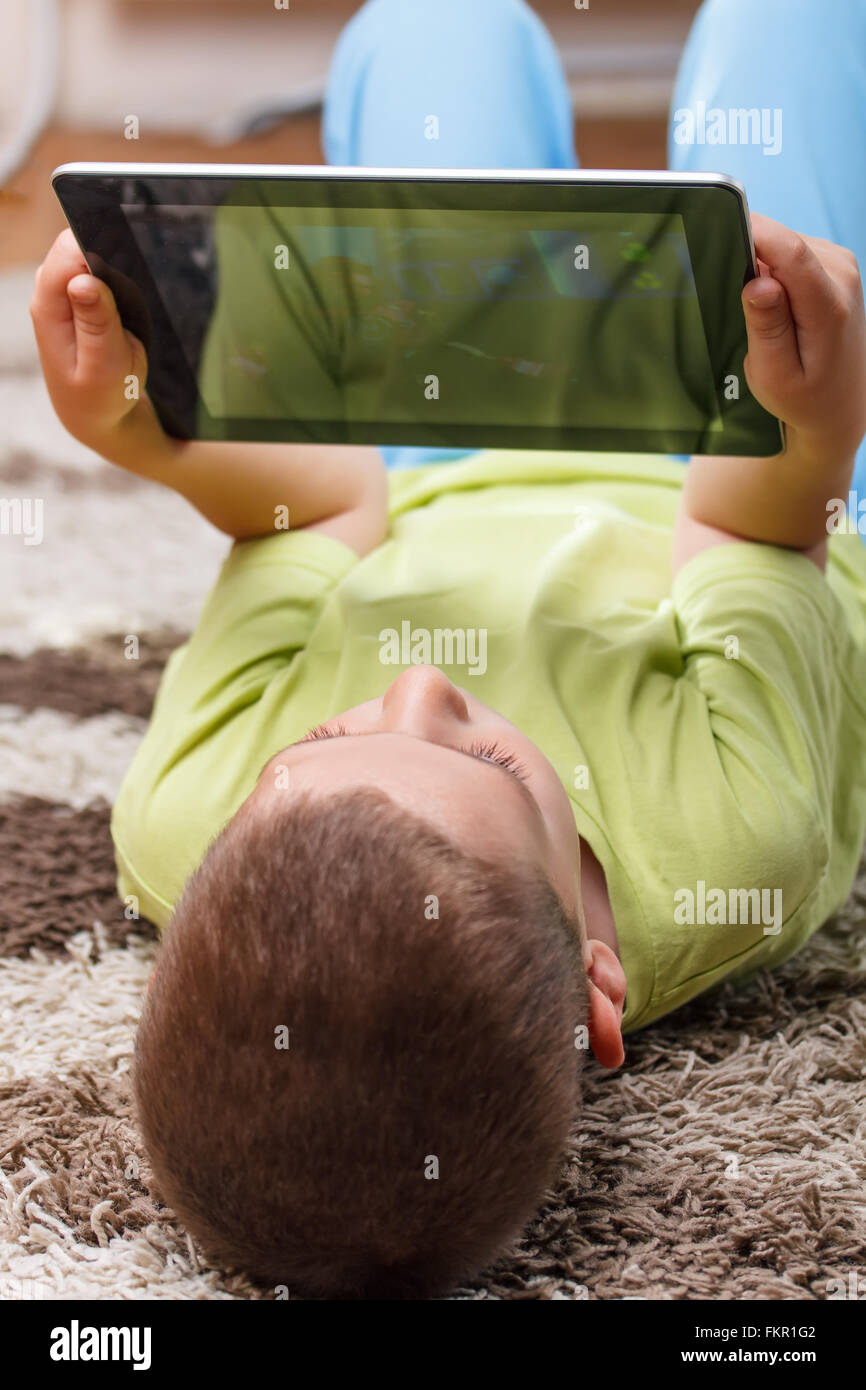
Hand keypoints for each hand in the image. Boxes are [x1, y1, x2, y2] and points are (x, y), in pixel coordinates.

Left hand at [29, 229, 172, 470]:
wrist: (98, 416)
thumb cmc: (102, 396)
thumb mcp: (104, 367)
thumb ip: (96, 323)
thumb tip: (82, 280)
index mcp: (50, 305)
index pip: (69, 249)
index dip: (99, 250)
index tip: (124, 275)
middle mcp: (51, 291)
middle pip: (79, 244)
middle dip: (110, 262)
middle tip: (128, 304)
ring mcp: (65, 293)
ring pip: (91, 255)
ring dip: (117, 275)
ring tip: (127, 313)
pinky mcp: (81, 298)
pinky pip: (100, 271)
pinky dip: (118, 283)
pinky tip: (126, 310)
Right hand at [742, 212, 865, 460]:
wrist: (842, 402)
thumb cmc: (806, 396)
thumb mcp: (775, 375)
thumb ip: (767, 327)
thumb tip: (757, 282)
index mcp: (829, 306)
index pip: (788, 249)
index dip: (750, 233)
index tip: (715, 230)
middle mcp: (841, 273)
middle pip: (779, 243)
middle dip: (750, 266)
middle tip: (744, 312)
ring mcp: (841, 264)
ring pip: (782, 246)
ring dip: (763, 272)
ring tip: (766, 317)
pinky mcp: (833, 262)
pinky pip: (789, 253)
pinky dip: (775, 274)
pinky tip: (778, 307)